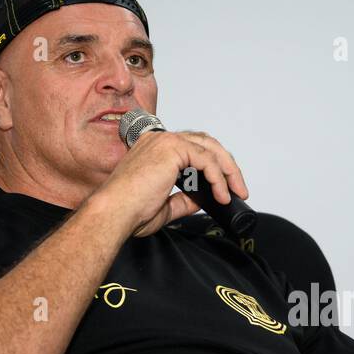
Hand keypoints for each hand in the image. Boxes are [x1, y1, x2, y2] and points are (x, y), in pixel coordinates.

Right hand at [91, 129, 249, 238]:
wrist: (115, 213)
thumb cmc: (129, 211)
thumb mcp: (165, 206)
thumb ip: (184, 199)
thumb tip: (201, 200)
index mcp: (155, 149)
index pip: (193, 147)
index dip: (214, 164)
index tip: (225, 187)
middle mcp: (160, 140)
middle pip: (206, 143)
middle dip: (227, 166)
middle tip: (239, 189)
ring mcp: (165, 141)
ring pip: (210, 149)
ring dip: (228, 171)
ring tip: (236, 192)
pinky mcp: (171, 149)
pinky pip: (207, 160)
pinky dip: (218, 178)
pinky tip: (221, 194)